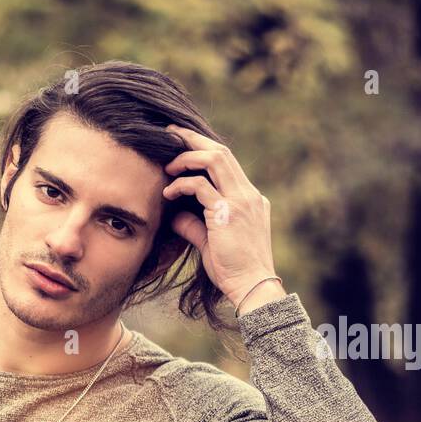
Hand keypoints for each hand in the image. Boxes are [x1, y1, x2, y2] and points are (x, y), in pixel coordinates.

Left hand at [161, 124, 279, 309]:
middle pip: (222, 152)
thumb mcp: (212, 243)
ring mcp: (241, 201)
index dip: (204, 150)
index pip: (227, 163)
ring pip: (215, 159)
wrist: (252, 286)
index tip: (182, 146)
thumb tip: (174, 216)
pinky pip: (201, 186)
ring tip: (168, 166)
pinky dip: (182, 184)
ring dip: (188, 157)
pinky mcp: (228, 213)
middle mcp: (248, 194)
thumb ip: (195, 225)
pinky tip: (169, 192)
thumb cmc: (233, 270)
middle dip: (194, 139)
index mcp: (249, 199)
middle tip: (170, 135)